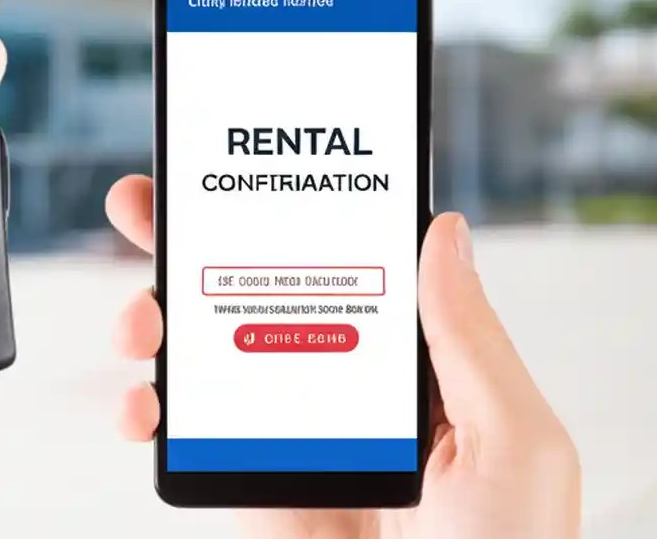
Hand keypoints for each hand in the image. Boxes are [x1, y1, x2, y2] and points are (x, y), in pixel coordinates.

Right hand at [105, 176, 581, 538]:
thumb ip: (472, 341)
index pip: (345, 264)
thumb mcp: (516, 445)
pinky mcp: (250, 483)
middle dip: (193, 246)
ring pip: (207, 355)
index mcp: (415, 364)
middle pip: (257, 294)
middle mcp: (344, 387)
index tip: (244, 172)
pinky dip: (147, 412)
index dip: (290, 212)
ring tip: (140, 321)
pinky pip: (185, 435)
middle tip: (148, 206)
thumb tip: (443, 234)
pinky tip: (145, 408)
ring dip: (155, 321)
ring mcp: (291, 433)